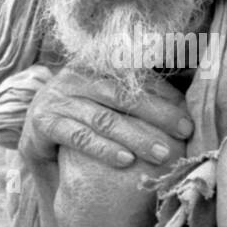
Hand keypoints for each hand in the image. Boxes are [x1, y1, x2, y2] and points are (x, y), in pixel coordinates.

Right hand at [20, 67, 193, 172]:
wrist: (38, 140)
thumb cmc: (84, 122)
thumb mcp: (108, 105)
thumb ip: (137, 98)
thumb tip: (187, 104)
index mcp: (96, 65)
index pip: (136, 78)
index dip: (165, 96)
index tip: (189, 117)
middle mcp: (75, 76)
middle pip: (124, 95)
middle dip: (158, 116)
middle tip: (184, 134)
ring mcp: (57, 98)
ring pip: (104, 118)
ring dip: (136, 136)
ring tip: (162, 154)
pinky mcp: (42, 122)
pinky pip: (79, 136)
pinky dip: (104, 149)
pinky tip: (126, 160)